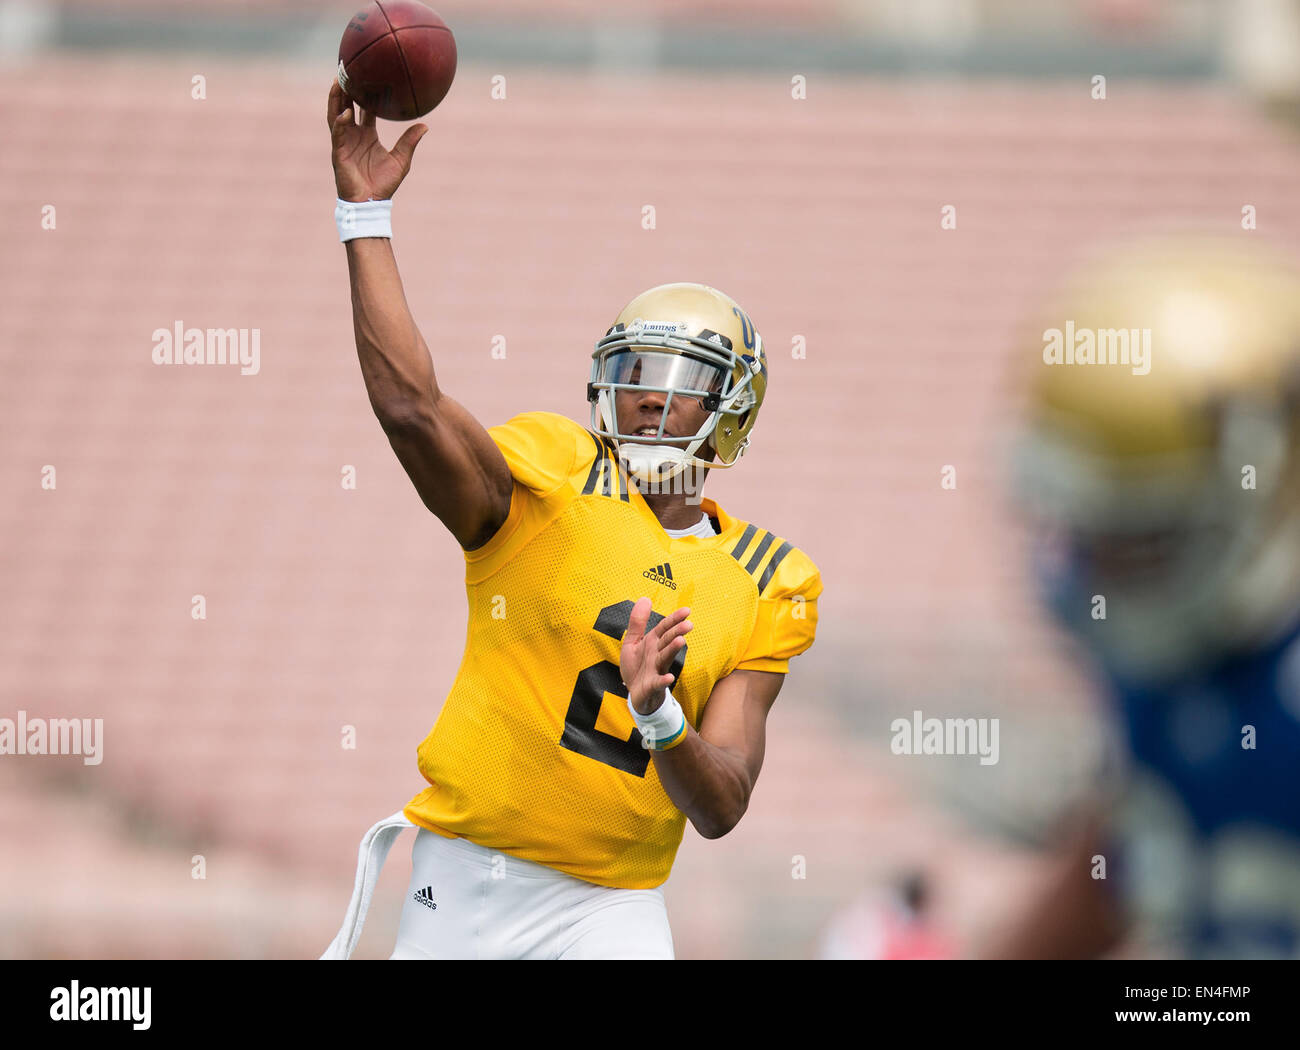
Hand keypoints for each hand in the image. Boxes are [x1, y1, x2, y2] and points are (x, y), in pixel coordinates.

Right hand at [328, 78, 427, 202]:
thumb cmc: (384, 184)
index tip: (368, 76)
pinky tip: (346, 113)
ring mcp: (344, 142)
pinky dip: (341, 122)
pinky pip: (338, 133)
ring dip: (336, 99)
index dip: (364, 94)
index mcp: (366, 135)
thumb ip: (410, 141)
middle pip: (346, 106)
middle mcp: (353, 135)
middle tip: (349, 70)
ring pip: (336, 114)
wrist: (372, 203)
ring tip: (339, 82)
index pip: (363, 109)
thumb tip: (425, 125)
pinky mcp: (338, 152)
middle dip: (346, 89)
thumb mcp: (402, 159)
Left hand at [621, 598, 691, 714]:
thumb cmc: (637, 666)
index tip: (687, 610)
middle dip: (677, 632)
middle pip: (667, 641)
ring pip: (665, 658)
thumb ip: (637, 622)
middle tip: (688, 624)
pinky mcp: (651, 685)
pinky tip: (669, 678)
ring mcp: (656, 670)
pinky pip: (658, 683)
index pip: (665, 628)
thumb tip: (645, 598)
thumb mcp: (632, 641)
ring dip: (672, 650)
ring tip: (680, 641)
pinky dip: (663, 681)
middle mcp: (657, 654)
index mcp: (652, 642)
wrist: (636, 694)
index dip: (674, 619)